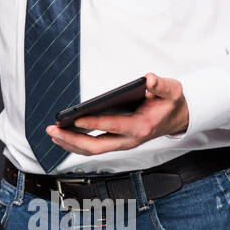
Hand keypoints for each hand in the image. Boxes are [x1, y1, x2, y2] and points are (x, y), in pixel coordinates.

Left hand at [46, 72, 189, 156]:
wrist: (177, 118)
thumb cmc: (170, 103)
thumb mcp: (171, 90)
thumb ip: (160, 85)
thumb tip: (148, 79)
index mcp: (141, 127)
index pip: (113, 126)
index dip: (94, 123)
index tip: (76, 118)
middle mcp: (129, 140)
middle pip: (97, 146)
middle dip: (72, 139)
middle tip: (53, 129)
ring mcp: (122, 143)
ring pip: (92, 150)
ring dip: (70, 143)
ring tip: (52, 133)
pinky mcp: (116, 142)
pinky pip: (94, 147)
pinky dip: (76, 144)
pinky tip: (62, 136)